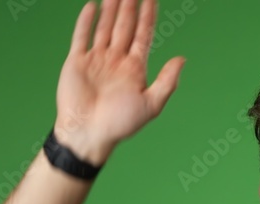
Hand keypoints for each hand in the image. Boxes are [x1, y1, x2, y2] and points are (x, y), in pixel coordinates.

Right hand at [54, 0, 185, 163]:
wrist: (89, 134)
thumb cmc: (120, 124)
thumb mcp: (151, 104)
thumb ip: (167, 81)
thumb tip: (183, 59)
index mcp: (135, 68)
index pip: (144, 34)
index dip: (148, 15)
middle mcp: (116, 60)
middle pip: (125, 26)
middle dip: (130, 6)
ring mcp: (96, 59)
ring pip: (105, 27)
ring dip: (111, 9)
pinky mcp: (77, 62)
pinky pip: (81, 36)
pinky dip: (86, 21)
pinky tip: (93, 6)